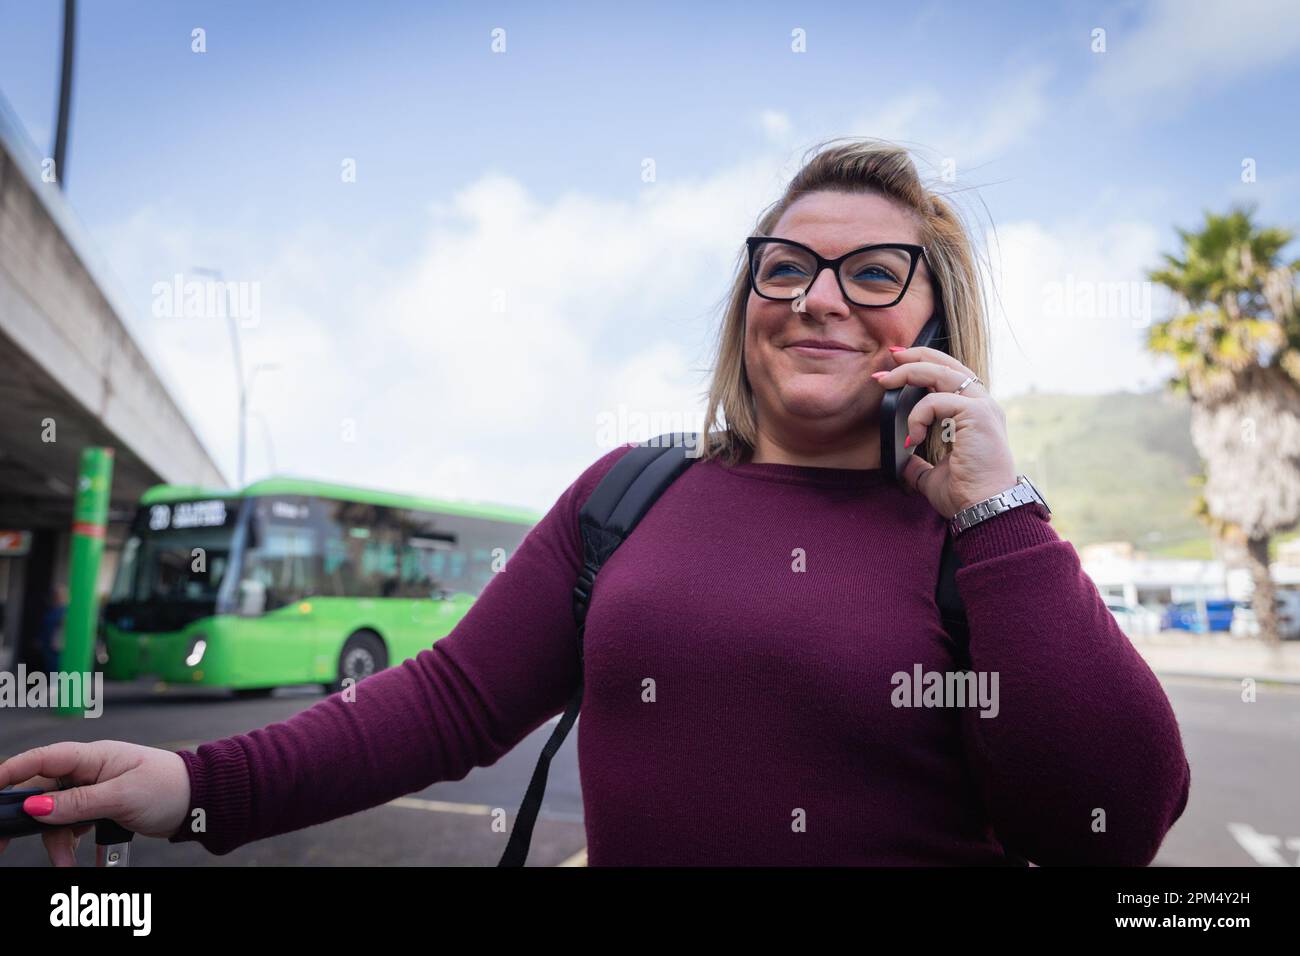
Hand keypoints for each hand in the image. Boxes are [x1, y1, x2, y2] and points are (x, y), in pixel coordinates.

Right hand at [0, 740, 190, 865]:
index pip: (44, 759)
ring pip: (55, 814)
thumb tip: (36, 806)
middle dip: (26, 818)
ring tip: (65, 863)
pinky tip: (74, 857)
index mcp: (94, 756)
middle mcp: (89, 770)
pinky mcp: (100, 806)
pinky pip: (72, 824)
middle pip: (42, 791)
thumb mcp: (122, 796)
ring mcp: (93, 788)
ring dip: (55, 840)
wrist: (199, 800)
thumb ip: (78, 803)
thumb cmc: (169, 786)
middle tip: (6, 843)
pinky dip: (69, 842)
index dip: (13, 770)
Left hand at [871, 345, 1017, 518]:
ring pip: (941, 372)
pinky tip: (913, 437)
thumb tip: (903, 461)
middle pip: (947, 364)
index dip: (925, 364)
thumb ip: (919, 464)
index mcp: (975, 414)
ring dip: (909, 373)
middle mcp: (982, 405)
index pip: (950, 376)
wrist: (984, 509)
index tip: (896, 365)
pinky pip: (936, 400)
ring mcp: (982, 407)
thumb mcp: (933, 475)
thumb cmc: (965, 494)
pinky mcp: (977, 414)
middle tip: (889, 357)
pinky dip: (917, 416)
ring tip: (885, 382)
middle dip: (916, 356)